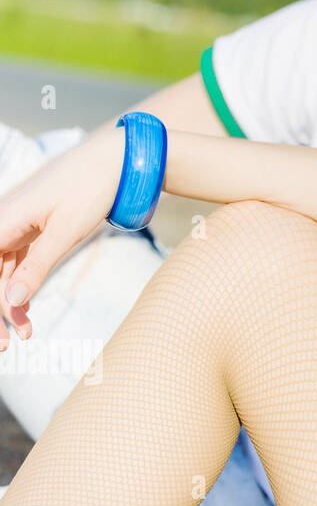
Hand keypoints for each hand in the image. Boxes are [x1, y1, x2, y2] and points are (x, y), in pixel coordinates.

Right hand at [0, 127, 124, 347]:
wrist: (115, 159)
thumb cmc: (91, 188)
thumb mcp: (66, 231)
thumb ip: (38, 267)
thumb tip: (11, 302)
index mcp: (3, 219)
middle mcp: (2, 222)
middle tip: (6, 346)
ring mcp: (14, 226)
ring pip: (0, 273)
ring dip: (9, 305)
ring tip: (26, 335)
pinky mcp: (30, 230)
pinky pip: (15, 264)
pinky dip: (21, 287)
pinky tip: (26, 313)